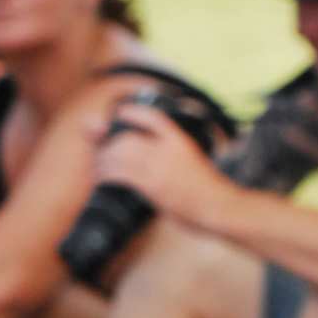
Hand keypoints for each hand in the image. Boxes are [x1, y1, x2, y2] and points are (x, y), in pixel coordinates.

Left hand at [93, 99, 220, 225]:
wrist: (218, 206)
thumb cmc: (209, 190)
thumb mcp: (196, 164)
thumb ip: (176, 158)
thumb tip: (153, 165)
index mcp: (181, 140)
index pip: (153, 118)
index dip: (134, 112)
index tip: (121, 112)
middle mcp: (167, 150)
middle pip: (128, 138)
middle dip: (109, 143)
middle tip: (101, 149)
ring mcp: (158, 167)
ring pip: (120, 154)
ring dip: (104, 160)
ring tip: (99, 166)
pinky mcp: (151, 185)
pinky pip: (121, 174)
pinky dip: (107, 174)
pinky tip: (102, 178)